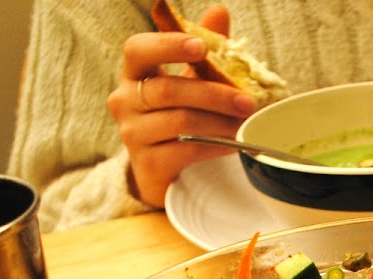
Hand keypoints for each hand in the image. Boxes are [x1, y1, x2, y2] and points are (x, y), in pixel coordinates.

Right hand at [106, 4, 256, 207]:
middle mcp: (125, 100)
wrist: (165, 168)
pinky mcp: (147, 163)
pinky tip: (234, 144)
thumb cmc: (178, 114)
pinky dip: (214, 145)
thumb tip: (219, 11)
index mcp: (135, 72)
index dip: (169, 45)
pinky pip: (185, 150)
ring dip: (219, 122)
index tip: (202, 47)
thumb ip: (204, 47)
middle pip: (167, 90)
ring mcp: (132, 133)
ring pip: (180, 122)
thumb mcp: (191, 78)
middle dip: (213, 94)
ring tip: (245, 124)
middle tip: (248, 101)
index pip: (138, 50)